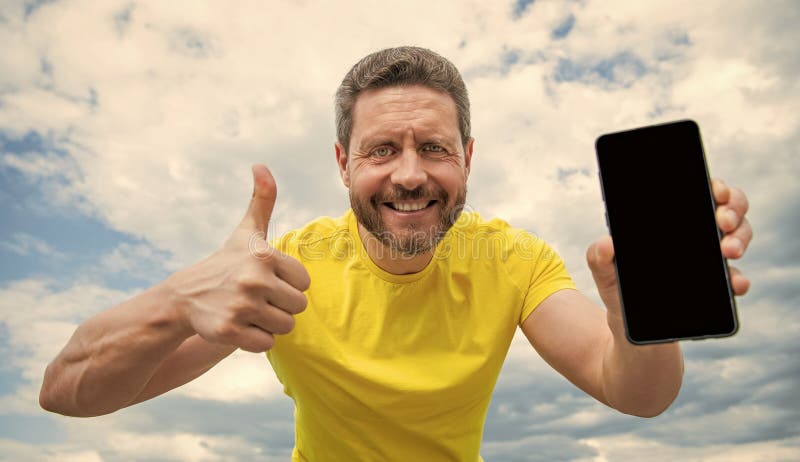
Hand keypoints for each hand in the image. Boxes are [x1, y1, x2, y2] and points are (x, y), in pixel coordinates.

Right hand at [167, 164, 310, 351]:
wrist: (185, 296)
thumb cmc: (226, 262)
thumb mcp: (246, 231)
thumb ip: (262, 200)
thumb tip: (261, 165)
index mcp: (265, 256)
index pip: (304, 283)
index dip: (288, 284)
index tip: (267, 279)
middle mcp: (254, 280)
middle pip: (298, 306)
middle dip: (281, 306)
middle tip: (258, 298)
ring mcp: (241, 307)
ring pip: (285, 326)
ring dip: (270, 323)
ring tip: (250, 311)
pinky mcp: (230, 332)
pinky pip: (267, 344)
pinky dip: (256, 339)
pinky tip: (240, 325)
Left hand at [587, 178, 752, 316]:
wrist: (632, 331)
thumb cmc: (620, 291)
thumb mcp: (605, 273)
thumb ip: (598, 256)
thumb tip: (607, 243)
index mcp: (670, 222)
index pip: (698, 192)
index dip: (713, 186)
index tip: (717, 192)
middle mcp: (696, 236)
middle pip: (728, 209)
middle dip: (732, 210)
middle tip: (721, 223)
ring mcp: (710, 261)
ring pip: (738, 237)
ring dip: (739, 239)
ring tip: (728, 251)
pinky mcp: (718, 289)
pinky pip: (736, 278)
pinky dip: (739, 279)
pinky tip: (735, 283)